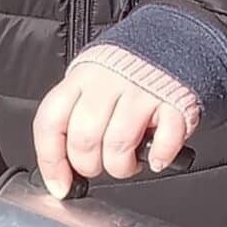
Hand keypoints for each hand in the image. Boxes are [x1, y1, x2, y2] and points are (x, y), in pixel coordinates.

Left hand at [33, 62, 188, 197]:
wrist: (175, 41)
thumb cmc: (127, 72)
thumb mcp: (91, 84)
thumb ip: (75, 118)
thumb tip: (63, 169)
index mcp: (81, 78)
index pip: (51, 122)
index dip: (52, 161)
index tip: (61, 186)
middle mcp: (107, 82)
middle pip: (84, 139)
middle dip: (90, 167)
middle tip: (101, 165)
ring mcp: (142, 90)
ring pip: (118, 145)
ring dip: (122, 167)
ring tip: (129, 161)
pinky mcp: (174, 101)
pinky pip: (164, 142)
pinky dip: (160, 157)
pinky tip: (157, 156)